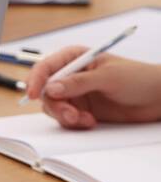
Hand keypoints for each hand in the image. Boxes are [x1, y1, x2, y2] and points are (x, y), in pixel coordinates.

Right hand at [24, 48, 160, 128]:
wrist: (158, 98)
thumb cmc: (138, 78)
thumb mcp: (108, 77)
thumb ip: (78, 83)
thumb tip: (51, 88)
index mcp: (74, 58)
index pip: (45, 67)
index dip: (36, 80)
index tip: (34, 94)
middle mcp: (71, 76)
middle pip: (46, 91)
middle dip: (56, 105)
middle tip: (71, 115)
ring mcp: (76, 94)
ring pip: (54, 107)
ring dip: (66, 116)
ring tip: (85, 120)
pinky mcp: (82, 110)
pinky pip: (66, 118)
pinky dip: (75, 122)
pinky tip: (91, 121)